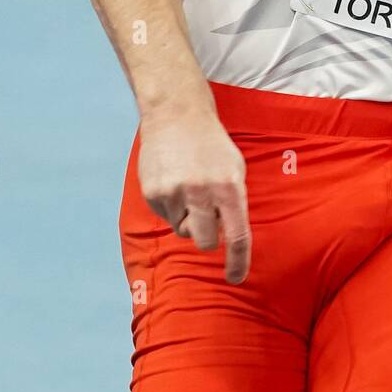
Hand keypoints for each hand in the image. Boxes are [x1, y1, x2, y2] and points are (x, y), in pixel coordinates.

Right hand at [137, 101, 250, 283]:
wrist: (177, 113)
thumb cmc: (212, 143)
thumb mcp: (235, 168)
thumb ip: (234, 201)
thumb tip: (229, 236)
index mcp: (228, 187)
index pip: (238, 235)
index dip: (238, 261)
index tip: (236, 278)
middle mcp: (201, 193)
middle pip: (206, 242)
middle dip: (208, 235)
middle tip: (206, 214)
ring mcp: (175, 194)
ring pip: (183, 230)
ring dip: (188, 217)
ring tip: (189, 186)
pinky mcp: (153, 193)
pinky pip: (165, 217)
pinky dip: (171, 206)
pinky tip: (174, 181)